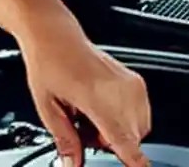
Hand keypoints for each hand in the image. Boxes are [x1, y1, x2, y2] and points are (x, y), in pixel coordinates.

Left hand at [18, 14, 150, 166]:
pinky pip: (141, 113)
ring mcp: (131, 84)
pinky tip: (102, 107)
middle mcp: (120, 90)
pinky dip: (125, 118)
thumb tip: (73, 164)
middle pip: (132, 138)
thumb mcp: (47, 106)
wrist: (54, 35)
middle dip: (111, 143)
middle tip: (84, 129)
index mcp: (96, 97)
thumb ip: (64, 140)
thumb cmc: (48, 62)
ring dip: (120, 131)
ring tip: (91, 115)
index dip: (134, 161)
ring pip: (139, 128)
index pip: (124, 140)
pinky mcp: (136, 80)